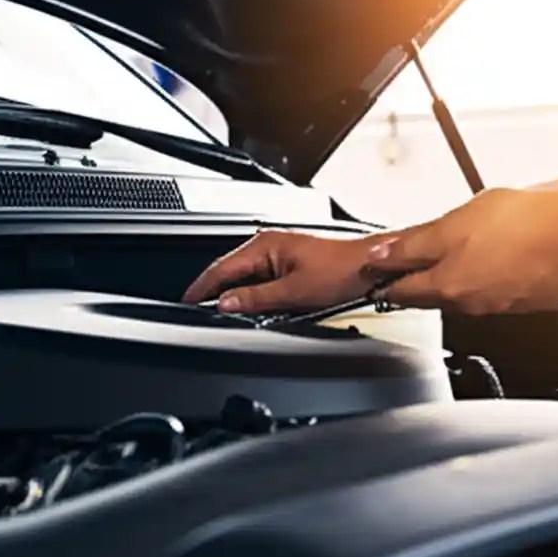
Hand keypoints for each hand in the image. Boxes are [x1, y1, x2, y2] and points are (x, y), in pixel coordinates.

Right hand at [182, 230, 380, 312]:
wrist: (370, 268)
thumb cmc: (342, 272)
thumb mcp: (293, 292)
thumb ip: (255, 298)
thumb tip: (226, 304)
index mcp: (265, 244)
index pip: (221, 268)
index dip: (201, 287)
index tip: (186, 301)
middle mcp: (269, 244)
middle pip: (230, 271)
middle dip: (215, 291)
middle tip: (199, 311)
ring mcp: (279, 253)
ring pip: (246, 276)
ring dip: (236, 293)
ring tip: (227, 312)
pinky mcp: (289, 263)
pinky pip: (260, 278)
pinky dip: (253, 292)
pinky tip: (254, 306)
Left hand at [364, 188, 557, 314]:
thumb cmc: (524, 227)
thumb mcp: (454, 224)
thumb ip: (414, 242)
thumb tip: (381, 254)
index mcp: (447, 287)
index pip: (400, 292)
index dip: (385, 277)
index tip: (378, 268)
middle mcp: (471, 305)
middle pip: (431, 294)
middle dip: (418, 276)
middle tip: (411, 255)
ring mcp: (500, 305)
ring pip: (464, 292)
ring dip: (454, 273)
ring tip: (460, 245)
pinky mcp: (526, 300)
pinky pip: (494, 289)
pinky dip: (486, 274)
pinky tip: (497, 253)